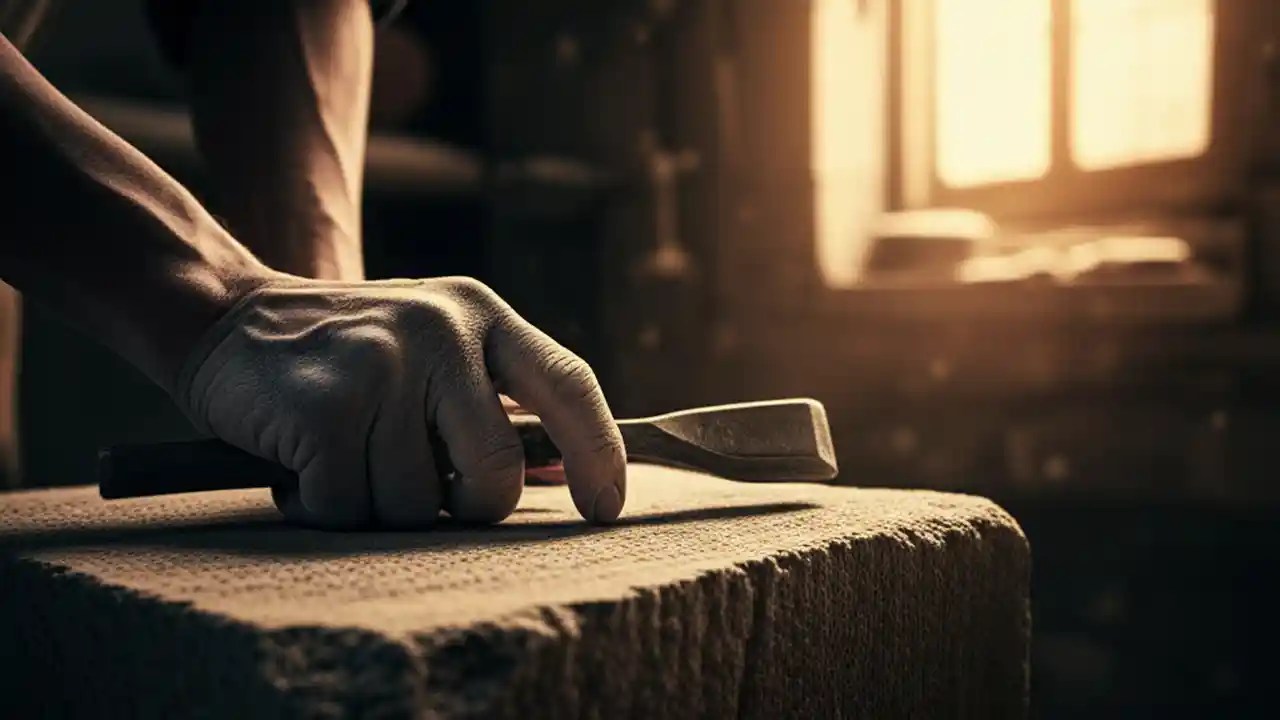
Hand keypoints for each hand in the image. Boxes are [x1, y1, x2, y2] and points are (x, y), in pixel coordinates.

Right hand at [172, 276, 625, 528]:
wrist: (227, 318)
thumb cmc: (350, 355)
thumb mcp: (435, 347)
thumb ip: (494, 399)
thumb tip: (559, 477)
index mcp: (481, 315)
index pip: (570, 385)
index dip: (599, 455)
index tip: (604, 509)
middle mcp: (441, 332)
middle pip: (496, 473)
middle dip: (465, 506)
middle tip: (421, 487)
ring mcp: (382, 366)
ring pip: (416, 504)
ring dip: (378, 505)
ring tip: (346, 456)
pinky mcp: (325, 409)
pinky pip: (350, 509)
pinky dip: (323, 507)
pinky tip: (304, 466)